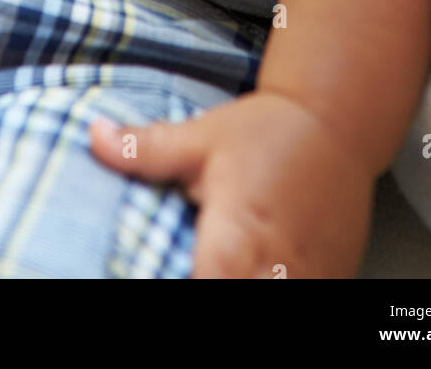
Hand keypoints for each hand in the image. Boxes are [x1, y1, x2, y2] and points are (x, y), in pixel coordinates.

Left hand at [89, 88, 376, 278]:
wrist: (337, 125)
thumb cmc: (267, 132)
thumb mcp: (200, 136)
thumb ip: (145, 148)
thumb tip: (93, 137)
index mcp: (240, 231)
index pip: (214, 282)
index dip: (194, 285)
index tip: (170, 275)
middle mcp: (279, 266)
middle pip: (243, 298)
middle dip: (215, 288)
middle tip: (194, 266)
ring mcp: (310, 281)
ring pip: (278, 306)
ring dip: (247, 290)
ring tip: (221, 268)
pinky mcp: (331, 284)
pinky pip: (300, 302)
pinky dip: (276, 291)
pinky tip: (256, 275)